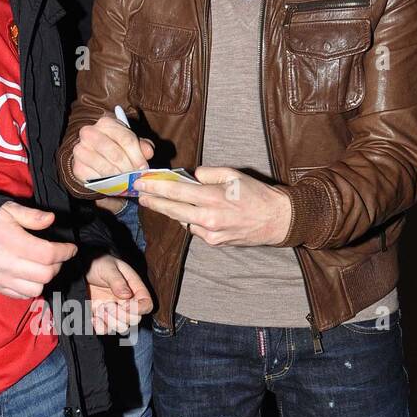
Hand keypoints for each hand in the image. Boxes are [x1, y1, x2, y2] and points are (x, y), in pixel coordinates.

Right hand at [0, 202, 76, 298]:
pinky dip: (32, 287)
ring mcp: (1, 278)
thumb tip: (51, 219)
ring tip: (44, 266)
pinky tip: (31, 274)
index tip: (71, 248)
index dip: (64, 252)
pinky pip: (23, 295)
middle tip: (57, 256)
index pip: (47, 254)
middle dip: (58, 265)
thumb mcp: (9, 210)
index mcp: (11, 241)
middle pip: (45, 274)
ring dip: (45, 278)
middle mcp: (6, 263)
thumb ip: (31, 215)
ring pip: (37, 288)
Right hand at [71, 113, 154, 184]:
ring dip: (119, 177)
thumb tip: (148, 152)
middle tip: (136, 177)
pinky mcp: (77, 166)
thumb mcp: (130, 144)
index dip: (137, 155)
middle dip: (128, 167)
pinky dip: (108, 183)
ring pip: (105, 166)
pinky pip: (96, 177)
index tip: (144, 167)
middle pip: (115, 153)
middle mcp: (90, 133)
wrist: (91, 159)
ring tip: (128, 181)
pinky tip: (115, 183)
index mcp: (106, 123)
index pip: (126, 138)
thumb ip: (141, 146)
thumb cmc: (115, 148)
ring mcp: (80, 150)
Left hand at [85, 255, 152, 333]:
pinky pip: (106, 330)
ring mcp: (115, 311)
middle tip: (107, 304)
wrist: (82, 269)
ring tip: (100, 308)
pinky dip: (100, 327)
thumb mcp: (108, 268)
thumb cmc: (99, 264)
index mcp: (134, 289)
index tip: (123, 304)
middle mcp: (128, 302)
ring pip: (123, 328)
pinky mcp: (103, 317)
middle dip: (121, 315)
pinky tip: (93, 316)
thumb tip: (127, 296)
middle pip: (135, 320)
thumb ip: (117, 281)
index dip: (138, 309)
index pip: (147, 305)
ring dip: (111, 322)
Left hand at [134, 166, 292, 245]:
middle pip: (172, 210)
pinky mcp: (215, 242)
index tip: (141, 183)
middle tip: (140, 194)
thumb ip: (207, 174)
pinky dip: (191, 220)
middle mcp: (209, 218)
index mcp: (212, 197)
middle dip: (154, 201)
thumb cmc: (257, 194)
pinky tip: (191, 213)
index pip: (176, 191)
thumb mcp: (233, 175)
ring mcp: (211, 233)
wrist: (277, 219)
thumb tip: (189, 176)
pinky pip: (195, 230)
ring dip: (171, 211)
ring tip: (160, 200)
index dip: (155, 187)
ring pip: (182, 221)